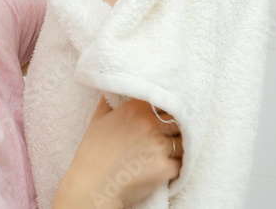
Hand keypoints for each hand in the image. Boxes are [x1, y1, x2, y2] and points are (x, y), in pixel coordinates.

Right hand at [54, 98, 183, 207]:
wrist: (92, 185)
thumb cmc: (92, 153)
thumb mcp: (98, 120)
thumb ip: (109, 102)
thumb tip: (112, 90)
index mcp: (137, 108)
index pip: (165, 100)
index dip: (167, 108)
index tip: (165, 115)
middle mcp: (151, 123)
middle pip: (178, 120)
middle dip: (174, 129)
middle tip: (167, 137)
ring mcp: (160, 146)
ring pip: (183, 142)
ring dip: (178, 148)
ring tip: (164, 154)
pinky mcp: (166, 167)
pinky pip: (181, 164)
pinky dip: (175, 167)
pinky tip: (163, 169)